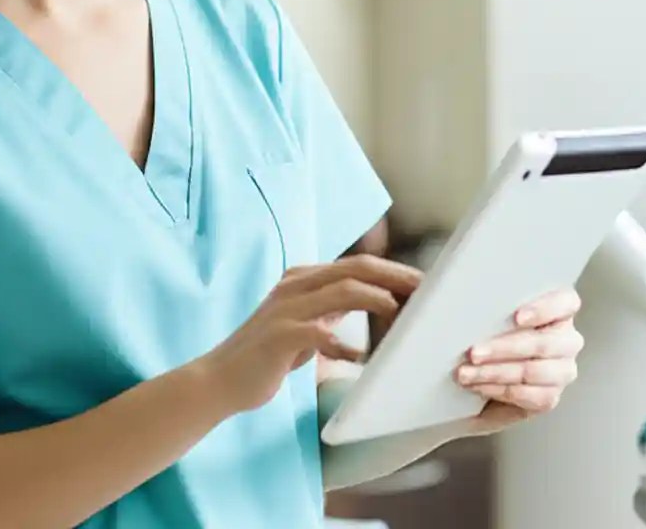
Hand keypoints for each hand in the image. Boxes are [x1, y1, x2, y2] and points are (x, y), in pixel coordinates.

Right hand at [199, 255, 422, 415]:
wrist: (219, 380)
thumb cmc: (268, 356)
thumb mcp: (306, 324)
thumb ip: (333, 310)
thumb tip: (377, 303)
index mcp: (303, 280)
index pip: (356, 265)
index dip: (392, 271)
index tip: (423, 285)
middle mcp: (295, 285)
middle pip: (356, 268)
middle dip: (395, 276)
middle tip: (427, 291)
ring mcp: (285, 308)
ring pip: (343, 290)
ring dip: (379, 301)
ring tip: (403, 318)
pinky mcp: (279, 336)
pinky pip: (320, 333)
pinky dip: (344, 344)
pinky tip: (359, 358)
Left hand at [456, 287, 583, 422]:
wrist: (478, 381)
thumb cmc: (482, 336)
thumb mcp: (483, 314)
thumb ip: (483, 301)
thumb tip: (454, 292)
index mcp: (557, 311)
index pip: (567, 302)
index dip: (545, 309)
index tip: (517, 317)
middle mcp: (566, 340)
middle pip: (545, 343)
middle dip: (504, 348)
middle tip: (473, 352)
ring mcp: (561, 371)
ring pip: (534, 371)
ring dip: (495, 372)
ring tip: (466, 373)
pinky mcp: (549, 397)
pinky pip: (529, 395)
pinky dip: (498, 390)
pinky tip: (478, 386)